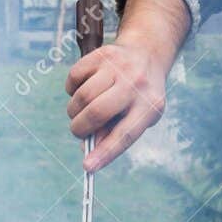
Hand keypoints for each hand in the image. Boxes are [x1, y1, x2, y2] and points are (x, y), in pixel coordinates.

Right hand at [65, 37, 172, 172]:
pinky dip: (72, 89)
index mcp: (150, 105)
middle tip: (78, 131)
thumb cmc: (139, 96)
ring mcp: (119, 66)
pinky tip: (82, 88)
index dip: (106, 152)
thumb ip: (114, 134)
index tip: (88, 167)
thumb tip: (89, 152)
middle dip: (80, 128)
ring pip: (82, 96)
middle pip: (98, 112)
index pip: (126, 134)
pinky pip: (74, 78)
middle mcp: (136, 84)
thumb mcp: (137, 116)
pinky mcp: (101, 54)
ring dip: (74, 111)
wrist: (146, 53)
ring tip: (82, 111)